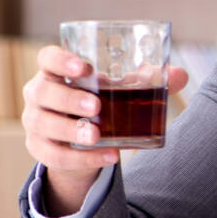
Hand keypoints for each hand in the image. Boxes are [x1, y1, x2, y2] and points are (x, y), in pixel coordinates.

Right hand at [22, 45, 189, 181]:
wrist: (82, 142)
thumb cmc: (100, 103)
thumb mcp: (120, 89)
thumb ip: (147, 80)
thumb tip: (180, 75)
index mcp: (56, 72)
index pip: (47, 59)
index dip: (60, 60)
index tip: (84, 67)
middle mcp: (39, 94)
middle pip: (42, 92)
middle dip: (68, 99)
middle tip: (96, 106)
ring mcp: (36, 123)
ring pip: (43, 125)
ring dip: (70, 130)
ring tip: (96, 135)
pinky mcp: (41, 150)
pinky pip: (56, 156)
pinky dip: (83, 158)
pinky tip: (109, 156)